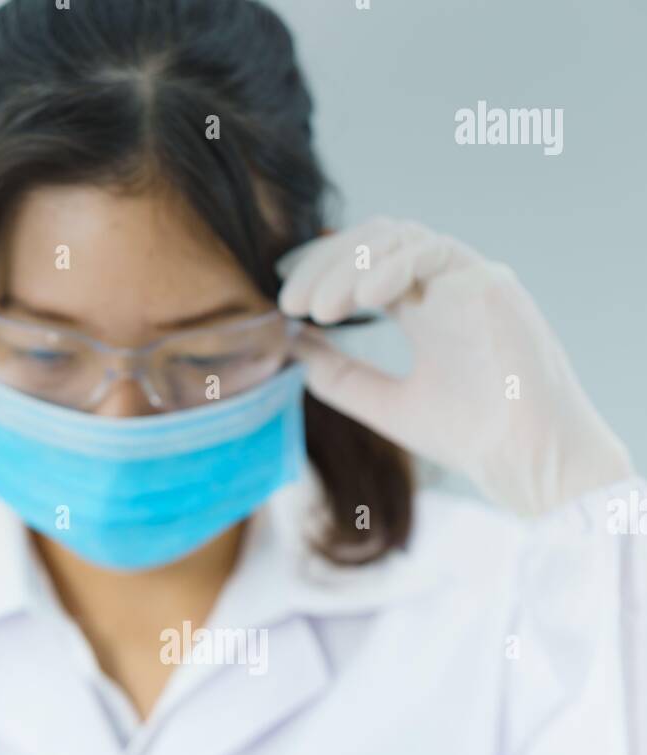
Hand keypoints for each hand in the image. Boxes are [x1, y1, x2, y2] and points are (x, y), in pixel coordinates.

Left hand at [277, 218, 631, 513]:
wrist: (525, 459)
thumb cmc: (471, 436)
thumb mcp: (385, 404)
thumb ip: (339, 376)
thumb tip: (291, 346)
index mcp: (423, 309)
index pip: (364, 266)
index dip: (322, 269)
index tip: (286, 296)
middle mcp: (445, 286)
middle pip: (375, 242)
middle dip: (327, 263)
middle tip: (291, 300)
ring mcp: (468, 279)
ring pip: (399, 238)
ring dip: (350, 265)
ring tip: (318, 308)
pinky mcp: (489, 282)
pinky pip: (432, 251)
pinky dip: (391, 267)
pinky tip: (362, 298)